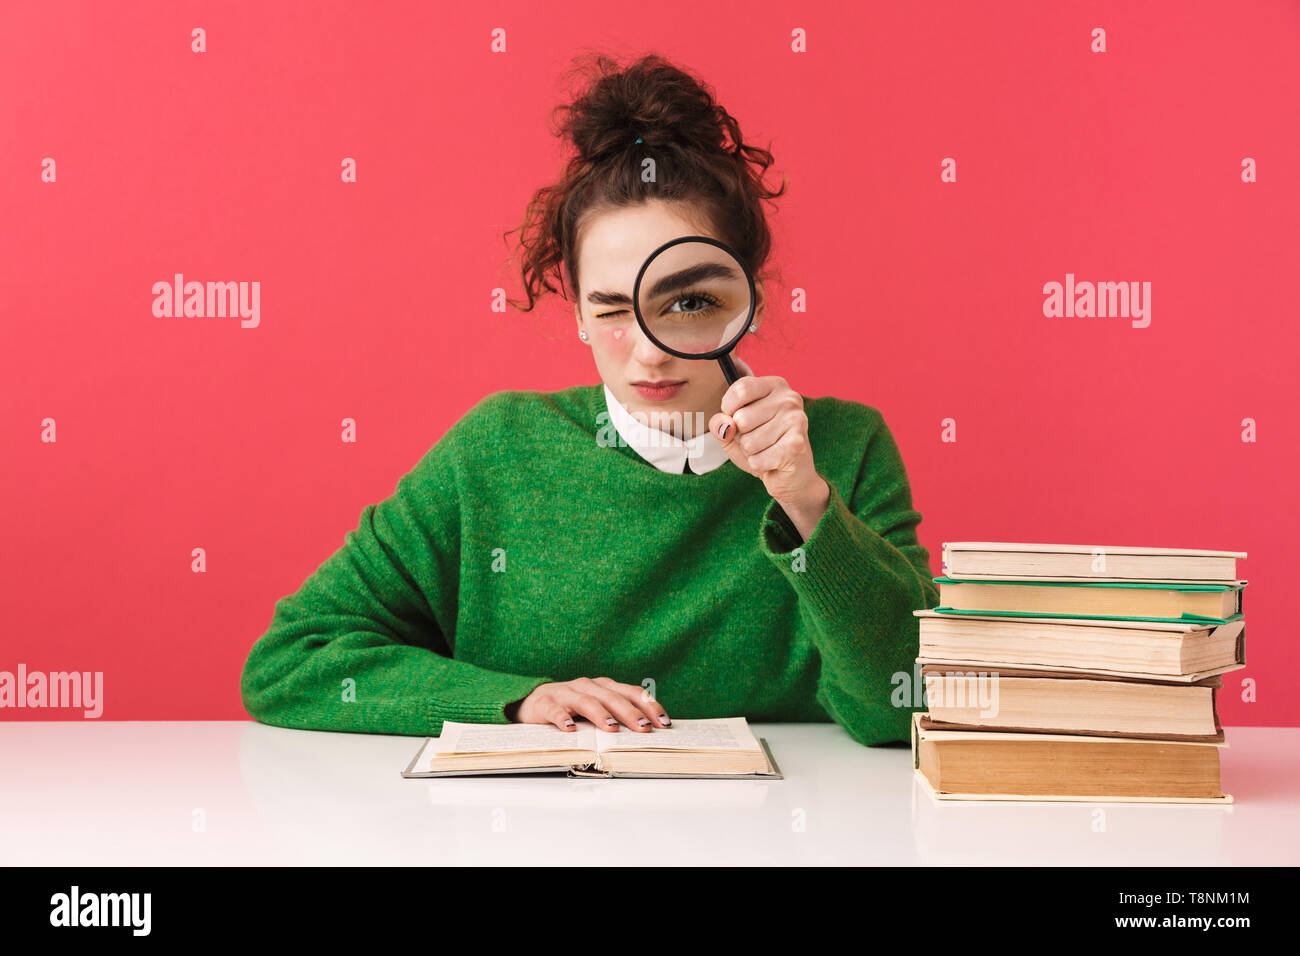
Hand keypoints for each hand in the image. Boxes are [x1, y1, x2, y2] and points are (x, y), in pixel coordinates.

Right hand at [510, 677, 671, 732]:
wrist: (532, 702)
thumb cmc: (571, 708)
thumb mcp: (597, 710)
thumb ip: (617, 717)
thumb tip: (647, 734)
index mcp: (604, 687)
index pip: (632, 693)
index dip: (649, 706)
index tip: (664, 723)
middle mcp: (587, 686)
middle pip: (612, 697)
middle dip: (630, 712)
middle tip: (643, 728)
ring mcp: (566, 693)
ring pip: (586, 701)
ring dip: (600, 714)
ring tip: (611, 728)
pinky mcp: (545, 703)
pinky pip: (555, 710)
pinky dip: (563, 718)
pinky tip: (570, 728)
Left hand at [709, 359, 830, 539]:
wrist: (791, 479)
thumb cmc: (761, 449)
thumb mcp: (734, 435)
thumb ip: (721, 424)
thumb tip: (722, 422)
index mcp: (773, 385)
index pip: (737, 390)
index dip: (728, 411)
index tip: (734, 422)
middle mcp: (789, 396)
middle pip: (740, 418)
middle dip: (740, 438)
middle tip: (757, 444)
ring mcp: (797, 418)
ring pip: (748, 440)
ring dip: (751, 454)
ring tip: (766, 454)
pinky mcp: (799, 442)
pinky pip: (760, 457)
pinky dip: (760, 467)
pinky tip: (774, 464)